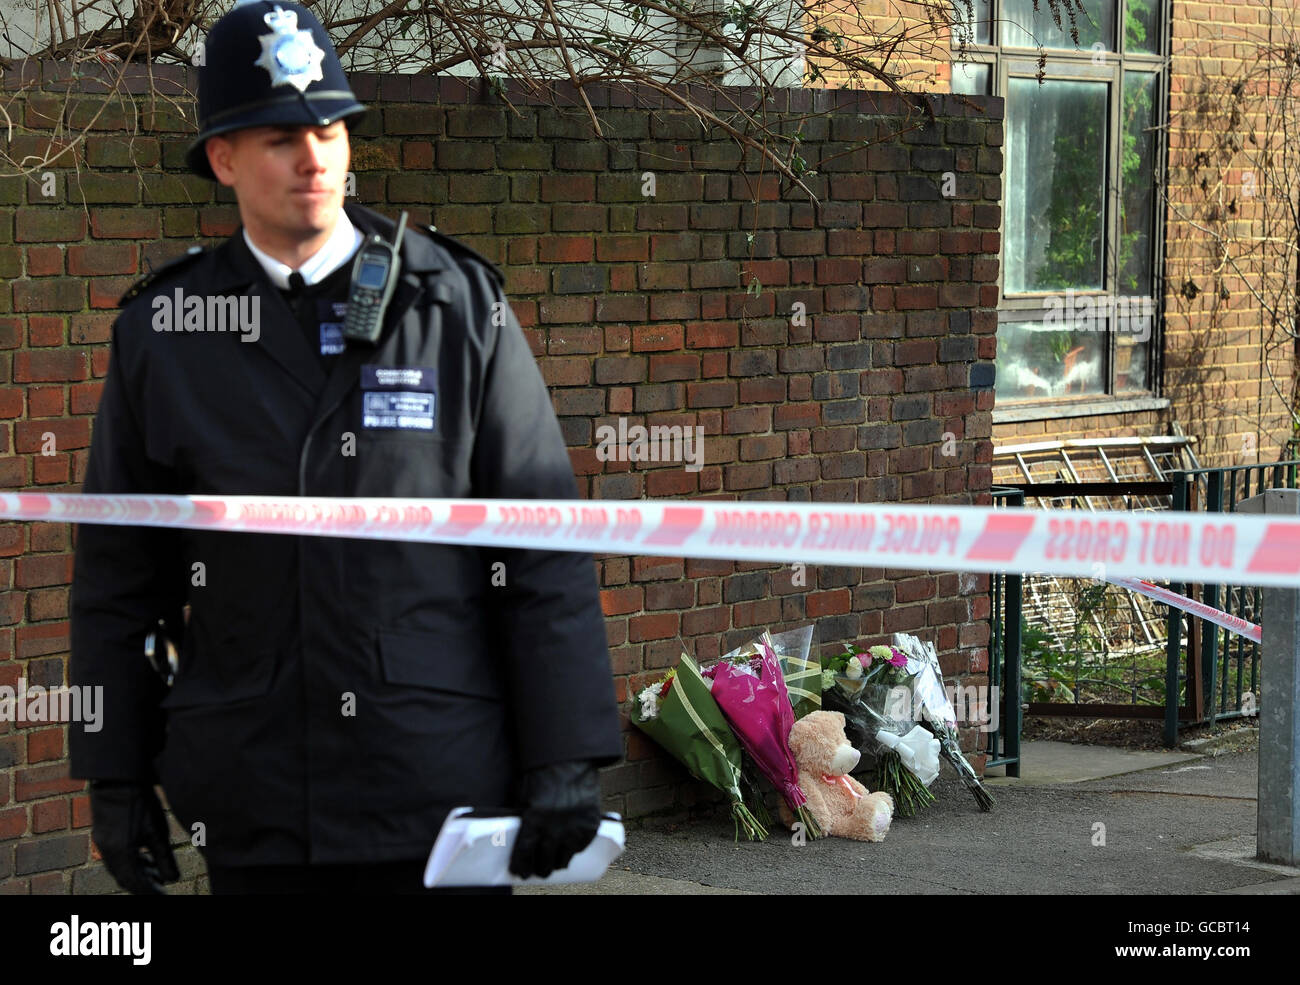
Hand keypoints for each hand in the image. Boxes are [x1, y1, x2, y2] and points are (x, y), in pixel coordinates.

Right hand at [89, 780, 179, 894]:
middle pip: (124, 878)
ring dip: (136, 874)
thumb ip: (164, 857)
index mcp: (120, 853)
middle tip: (159, 890)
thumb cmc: (141, 803)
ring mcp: (102, 842)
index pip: (134, 882)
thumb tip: (173, 879)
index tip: (162, 896)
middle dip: (142, 886)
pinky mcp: (102, 833)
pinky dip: (129, 862)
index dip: (149, 892)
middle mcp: (107, 851)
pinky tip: (143, 859)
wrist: (119, 779)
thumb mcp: (156, 832)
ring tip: (156, 876)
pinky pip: (114, 857)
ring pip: (119, 868)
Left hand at [508, 760, 601, 878]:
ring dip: (558, 860)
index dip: (521, 866)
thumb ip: (523, 818)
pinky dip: (575, 848)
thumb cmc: (542, 773)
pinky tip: (569, 844)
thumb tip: (519, 838)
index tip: (521, 872)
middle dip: (540, 867)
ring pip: (564, 858)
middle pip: (545, 861)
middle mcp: (555, 828)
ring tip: (554, 859)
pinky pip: (581, 847)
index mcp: (534, 820)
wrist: (571, 758)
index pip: (525, 853)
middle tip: (539, 869)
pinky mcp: (590, 825)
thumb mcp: (524, 795)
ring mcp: (574, 828)